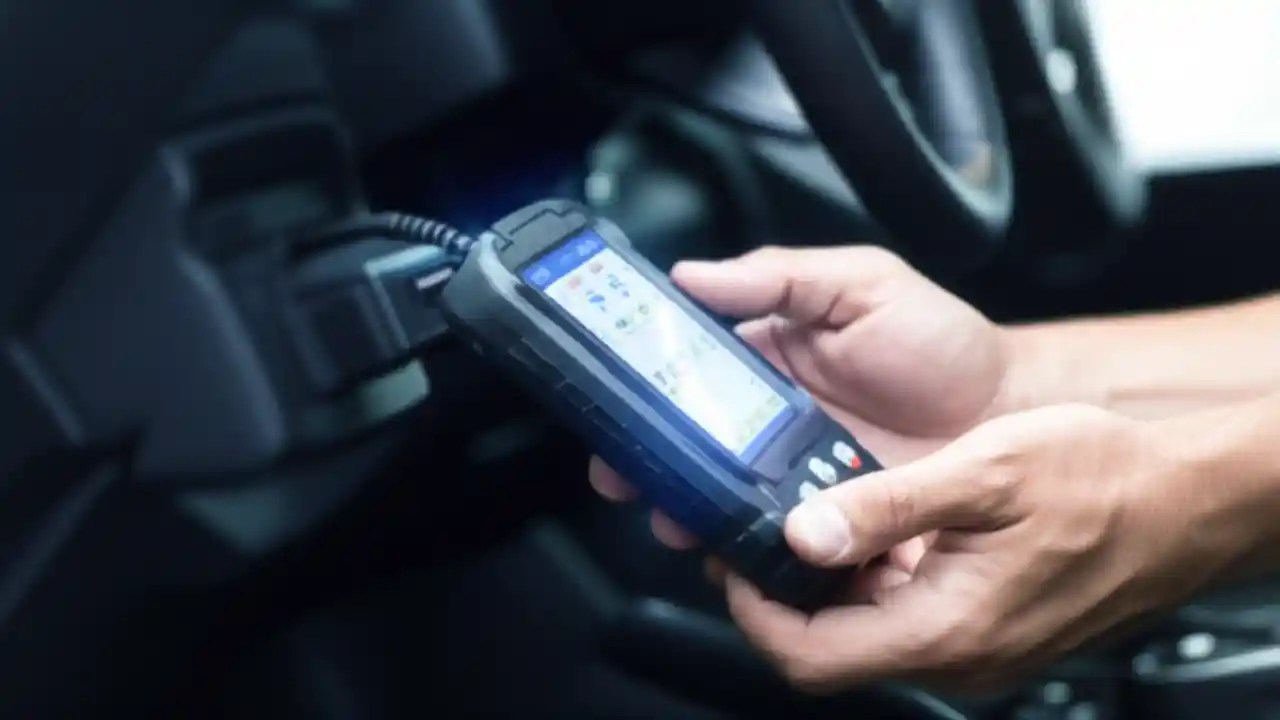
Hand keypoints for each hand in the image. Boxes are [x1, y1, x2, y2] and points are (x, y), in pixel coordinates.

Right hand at [589, 245, 1008, 546]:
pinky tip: (738, 555)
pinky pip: (776, 543)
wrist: (1012, 410)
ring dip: (690, 514)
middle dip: (648, 467)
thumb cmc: (940, 341)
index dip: (642, 393)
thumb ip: (779, 274)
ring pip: (722, 501)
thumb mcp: (861, 285)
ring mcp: (796, 480)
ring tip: (679, 523)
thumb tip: (692, 274)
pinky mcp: (828, 526)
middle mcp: (769, 425)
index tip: (611, 410)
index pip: (685, 375)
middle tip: (627, 480)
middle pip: (689, 448)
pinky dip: (750, 552)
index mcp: (765, 361)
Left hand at [734, 404, 1233, 693]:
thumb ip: (882, 505)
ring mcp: (975, 650)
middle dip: (780, 598)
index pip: (808, 656)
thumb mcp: (981, 471)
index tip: (732, 560)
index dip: (754, 612)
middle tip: (758, 535)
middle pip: (829, 653)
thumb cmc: (1102, 480)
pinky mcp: (989, 632)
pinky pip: (906, 621)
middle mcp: (957, 657)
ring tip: (809, 519)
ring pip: (865, 636)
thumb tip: (801, 534)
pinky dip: (872, 582)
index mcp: (946, 628)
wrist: (1186, 502)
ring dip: (827, 587)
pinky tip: (872, 529)